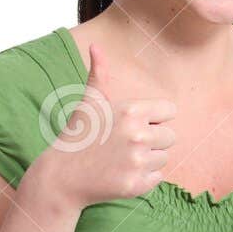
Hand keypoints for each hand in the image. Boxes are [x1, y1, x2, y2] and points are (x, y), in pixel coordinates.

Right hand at [28, 43, 176, 211]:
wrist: (62, 176)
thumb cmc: (77, 135)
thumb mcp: (89, 102)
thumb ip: (99, 75)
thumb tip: (96, 47)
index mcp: (131, 111)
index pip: (169, 111)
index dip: (154, 118)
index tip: (135, 125)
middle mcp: (137, 135)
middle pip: (171, 137)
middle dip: (153, 140)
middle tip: (125, 145)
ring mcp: (137, 161)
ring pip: (164, 158)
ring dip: (148, 159)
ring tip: (122, 159)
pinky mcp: (137, 185)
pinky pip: (158, 177)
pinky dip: (144, 178)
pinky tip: (122, 173)